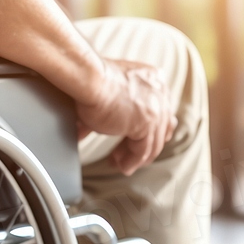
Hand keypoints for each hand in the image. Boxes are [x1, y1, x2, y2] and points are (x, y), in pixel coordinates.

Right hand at [76, 59, 176, 175]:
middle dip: (141, 146)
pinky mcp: (146, 124)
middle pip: (159, 128)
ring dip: (136, 157)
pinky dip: (132, 161)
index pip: (160, 111)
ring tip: (121, 164)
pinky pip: (143, 150)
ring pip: (152, 142)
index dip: (148, 130)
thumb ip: (103, 111)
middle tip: (124, 156)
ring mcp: (156, 109)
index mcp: (152, 79)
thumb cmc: (89, 80)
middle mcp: (159, 92)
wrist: (88, 78)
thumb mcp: (104, 93)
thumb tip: (83, 130)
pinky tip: (122, 166)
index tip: (133, 141)